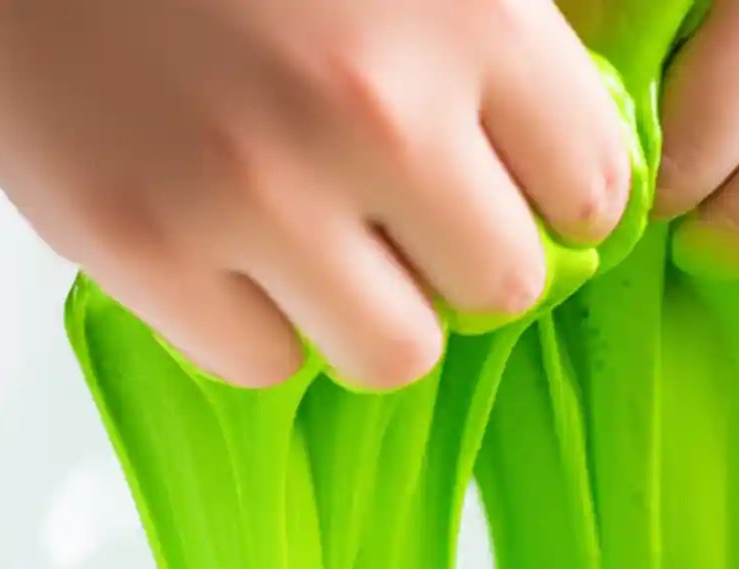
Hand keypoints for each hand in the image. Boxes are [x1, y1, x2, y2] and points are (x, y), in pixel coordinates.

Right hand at [0, 0, 630, 387]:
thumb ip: (496, 51)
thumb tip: (566, 170)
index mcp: (467, 16)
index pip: (595, 189)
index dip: (562, 204)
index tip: (524, 199)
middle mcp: (374, 108)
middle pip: (505, 285)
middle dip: (466, 264)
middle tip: (413, 226)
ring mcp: (255, 188)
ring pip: (397, 353)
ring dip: (372, 314)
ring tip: (323, 249)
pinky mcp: (143, 245)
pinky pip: (266, 364)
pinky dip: (259, 325)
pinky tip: (232, 254)